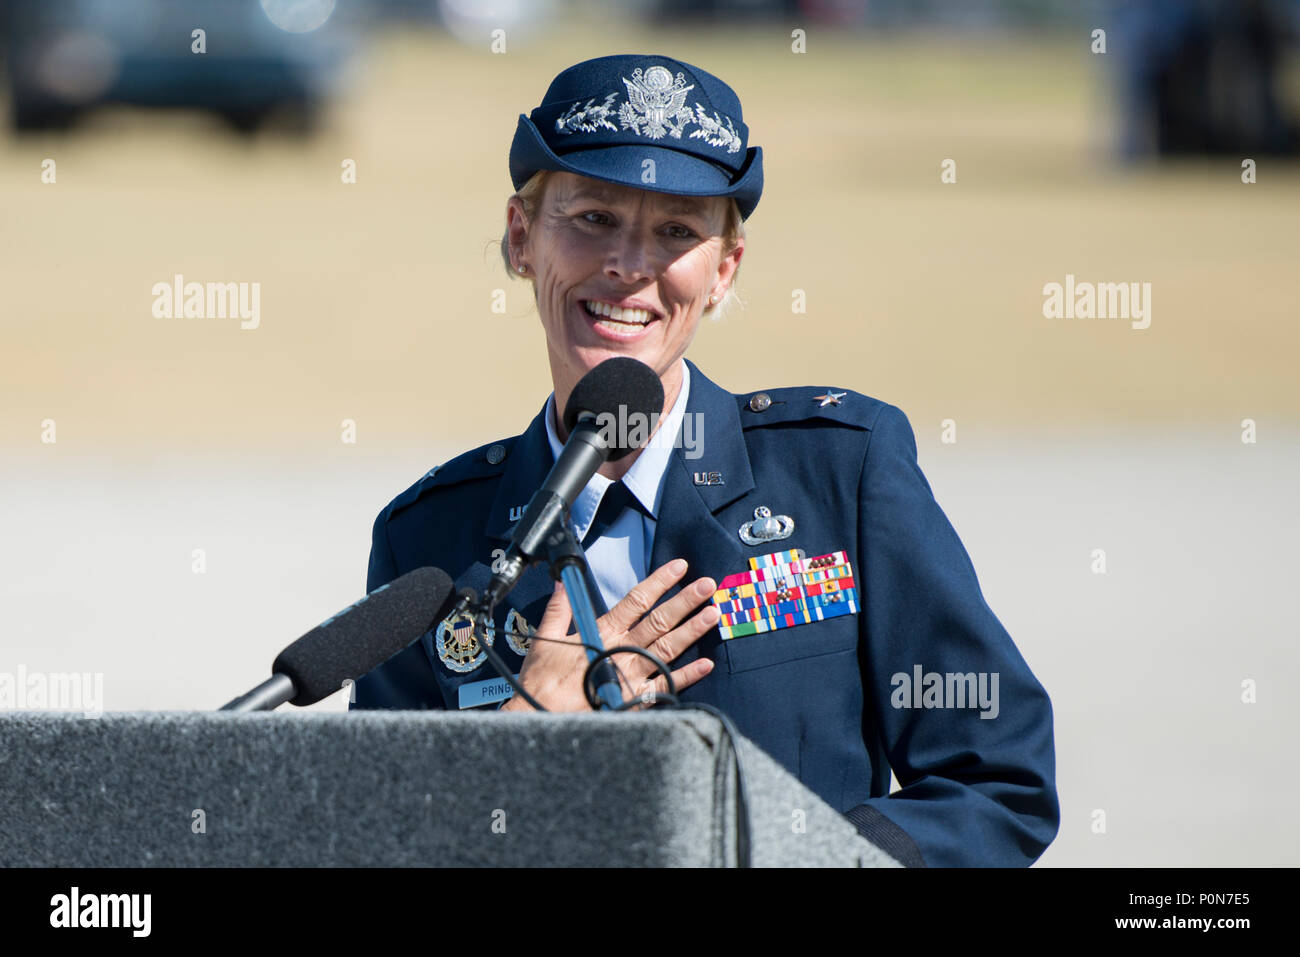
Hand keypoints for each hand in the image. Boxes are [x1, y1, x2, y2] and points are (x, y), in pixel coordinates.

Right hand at [499, 558, 719, 711]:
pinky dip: (687, 676)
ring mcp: (630, 675)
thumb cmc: (541, 680)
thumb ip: (560, 607)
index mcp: (602, 631)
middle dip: (685, 601)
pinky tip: (706, 664)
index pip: (637, 600)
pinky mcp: (634, 699)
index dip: (660, 581)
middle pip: (659, 621)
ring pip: (668, 648)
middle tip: (708, 585)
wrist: (541, 717)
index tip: (680, 567)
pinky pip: (666, 686)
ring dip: (692, 631)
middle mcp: (621, 650)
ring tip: (713, 615)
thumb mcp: (545, 638)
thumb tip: (564, 581)